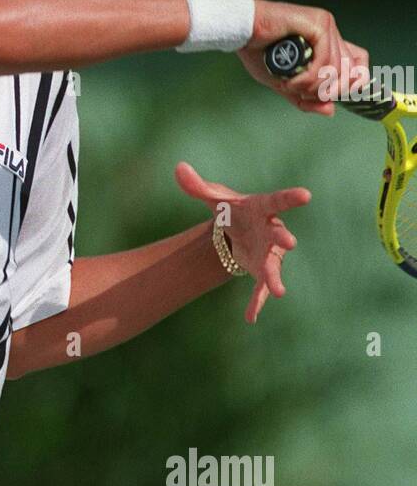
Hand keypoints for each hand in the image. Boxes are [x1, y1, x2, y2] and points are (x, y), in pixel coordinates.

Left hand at [175, 161, 311, 323]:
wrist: (235, 231)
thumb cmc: (231, 209)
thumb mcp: (214, 197)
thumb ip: (197, 186)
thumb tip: (178, 168)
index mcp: (262, 209)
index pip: (277, 201)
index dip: (291, 197)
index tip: (306, 195)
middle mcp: (271, 231)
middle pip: (279, 235)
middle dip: (283, 238)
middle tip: (289, 242)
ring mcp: (268, 253)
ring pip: (273, 267)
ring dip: (275, 278)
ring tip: (279, 292)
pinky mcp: (260, 270)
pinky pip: (259, 289)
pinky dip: (256, 302)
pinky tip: (250, 317)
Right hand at [237, 0, 369, 115]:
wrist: (242, 32)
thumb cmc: (257, 50)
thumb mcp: (285, 84)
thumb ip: (306, 98)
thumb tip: (330, 110)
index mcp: (326, 43)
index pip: (358, 61)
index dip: (354, 81)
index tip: (337, 95)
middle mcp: (330, 32)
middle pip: (349, 70)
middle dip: (327, 90)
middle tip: (303, 92)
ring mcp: (326, 26)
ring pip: (336, 68)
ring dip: (312, 85)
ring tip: (291, 84)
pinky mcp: (319, 24)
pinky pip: (324, 60)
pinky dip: (309, 76)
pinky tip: (293, 78)